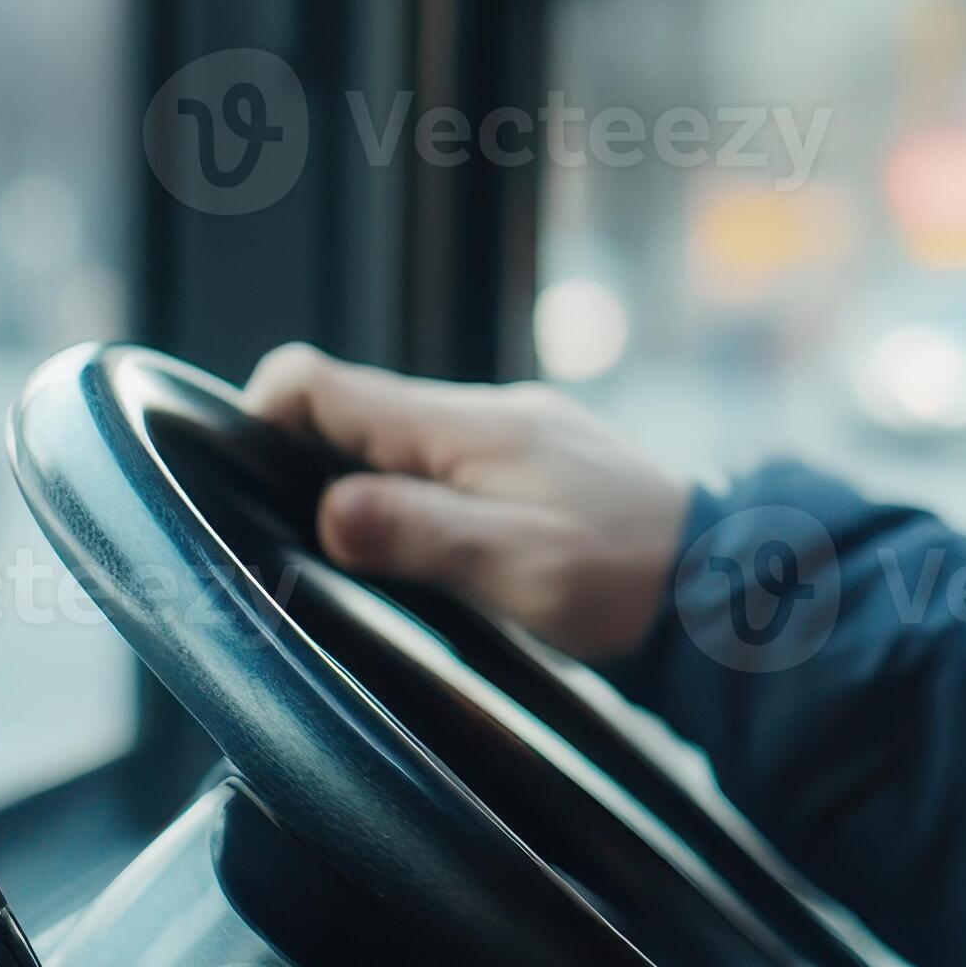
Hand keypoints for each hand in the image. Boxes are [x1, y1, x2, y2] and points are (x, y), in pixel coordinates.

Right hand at [242, 343, 693, 661]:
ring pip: (404, 443)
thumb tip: (325, 508)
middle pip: (358, 412)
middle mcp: (485, 416)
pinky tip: (422, 553)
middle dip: (306, 460)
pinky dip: (417, 498)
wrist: (726, 583)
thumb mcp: (513, 565)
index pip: (326, 383)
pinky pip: (449, 468)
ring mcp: (515, 438)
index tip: (239, 477)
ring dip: (365, 485)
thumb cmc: (625, 579)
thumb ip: (418, 534)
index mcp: (467, 426)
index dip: (263, 415)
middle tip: (281, 535)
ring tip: (347, 554)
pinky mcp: (538, 470)